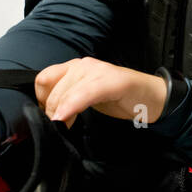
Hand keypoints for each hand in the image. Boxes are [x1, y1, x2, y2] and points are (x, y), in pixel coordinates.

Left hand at [34, 57, 168, 126]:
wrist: (151, 97)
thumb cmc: (119, 98)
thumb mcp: (86, 95)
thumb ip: (68, 97)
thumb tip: (47, 112)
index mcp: (75, 67)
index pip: (44, 79)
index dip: (40, 99)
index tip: (47, 116)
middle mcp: (83, 65)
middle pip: (52, 88)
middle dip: (50, 111)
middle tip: (58, 126)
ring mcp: (97, 71)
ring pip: (65, 92)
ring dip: (59, 112)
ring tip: (64, 125)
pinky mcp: (111, 82)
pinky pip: (83, 94)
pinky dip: (71, 107)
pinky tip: (65, 119)